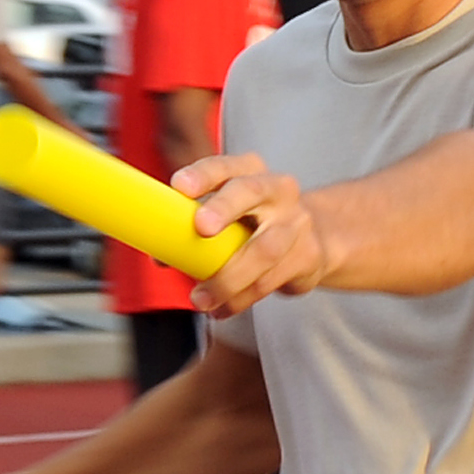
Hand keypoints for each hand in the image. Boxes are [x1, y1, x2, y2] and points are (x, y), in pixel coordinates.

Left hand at [175, 154, 329, 318]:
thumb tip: (161, 255)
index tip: (179, 186)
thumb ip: (194, 226)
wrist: (313, 238)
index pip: (225, 165)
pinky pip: (271, 280)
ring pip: (263, 249)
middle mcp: (277, 190)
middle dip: (224, 208)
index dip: (203, 174)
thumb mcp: (229, 213)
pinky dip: (241, 299)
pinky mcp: (307, 256)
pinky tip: (222, 308)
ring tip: (201, 298)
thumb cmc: (255, 223)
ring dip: (228, 278)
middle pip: (251, 192)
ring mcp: (296, 222)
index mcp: (250, 172)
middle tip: (201, 228)